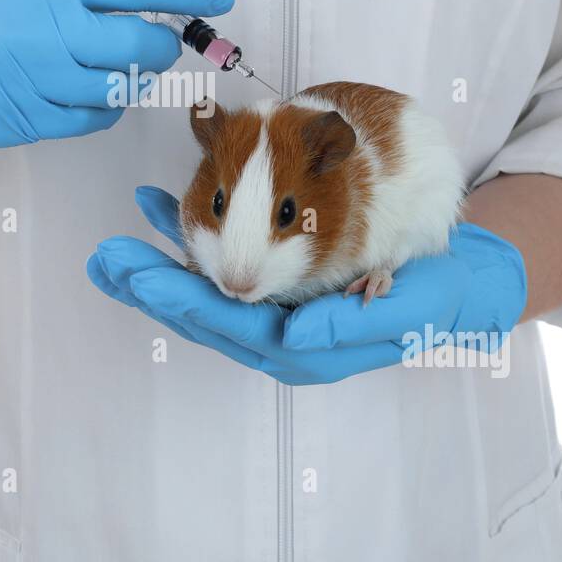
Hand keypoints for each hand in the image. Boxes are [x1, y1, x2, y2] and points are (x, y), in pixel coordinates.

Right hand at [0, 0, 232, 147]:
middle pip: (141, 46)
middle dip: (163, 47)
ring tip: (114, 68)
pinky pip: (89, 121)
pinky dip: (101, 109)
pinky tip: (85, 95)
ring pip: (120, 90)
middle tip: (158, 44)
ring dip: (132, 80)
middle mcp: (48, 32)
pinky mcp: (25, 122)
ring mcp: (37, 82)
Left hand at [87, 186, 526, 385]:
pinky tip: (158, 211)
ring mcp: (273, 316)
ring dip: (158, 267)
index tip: (141, 280)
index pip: (231, 324)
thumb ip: (352, 325)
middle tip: (105, 261)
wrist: (456, 289)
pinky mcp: (274, 292)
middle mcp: (278, 339)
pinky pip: (222, 269)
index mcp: (304, 350)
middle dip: (152, 286)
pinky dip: (188, 241)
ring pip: (203, 293)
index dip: (183, 300)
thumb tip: (295, 336)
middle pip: (203, 313)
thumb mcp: (409, 312)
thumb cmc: (434, 300)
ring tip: (112, 248)